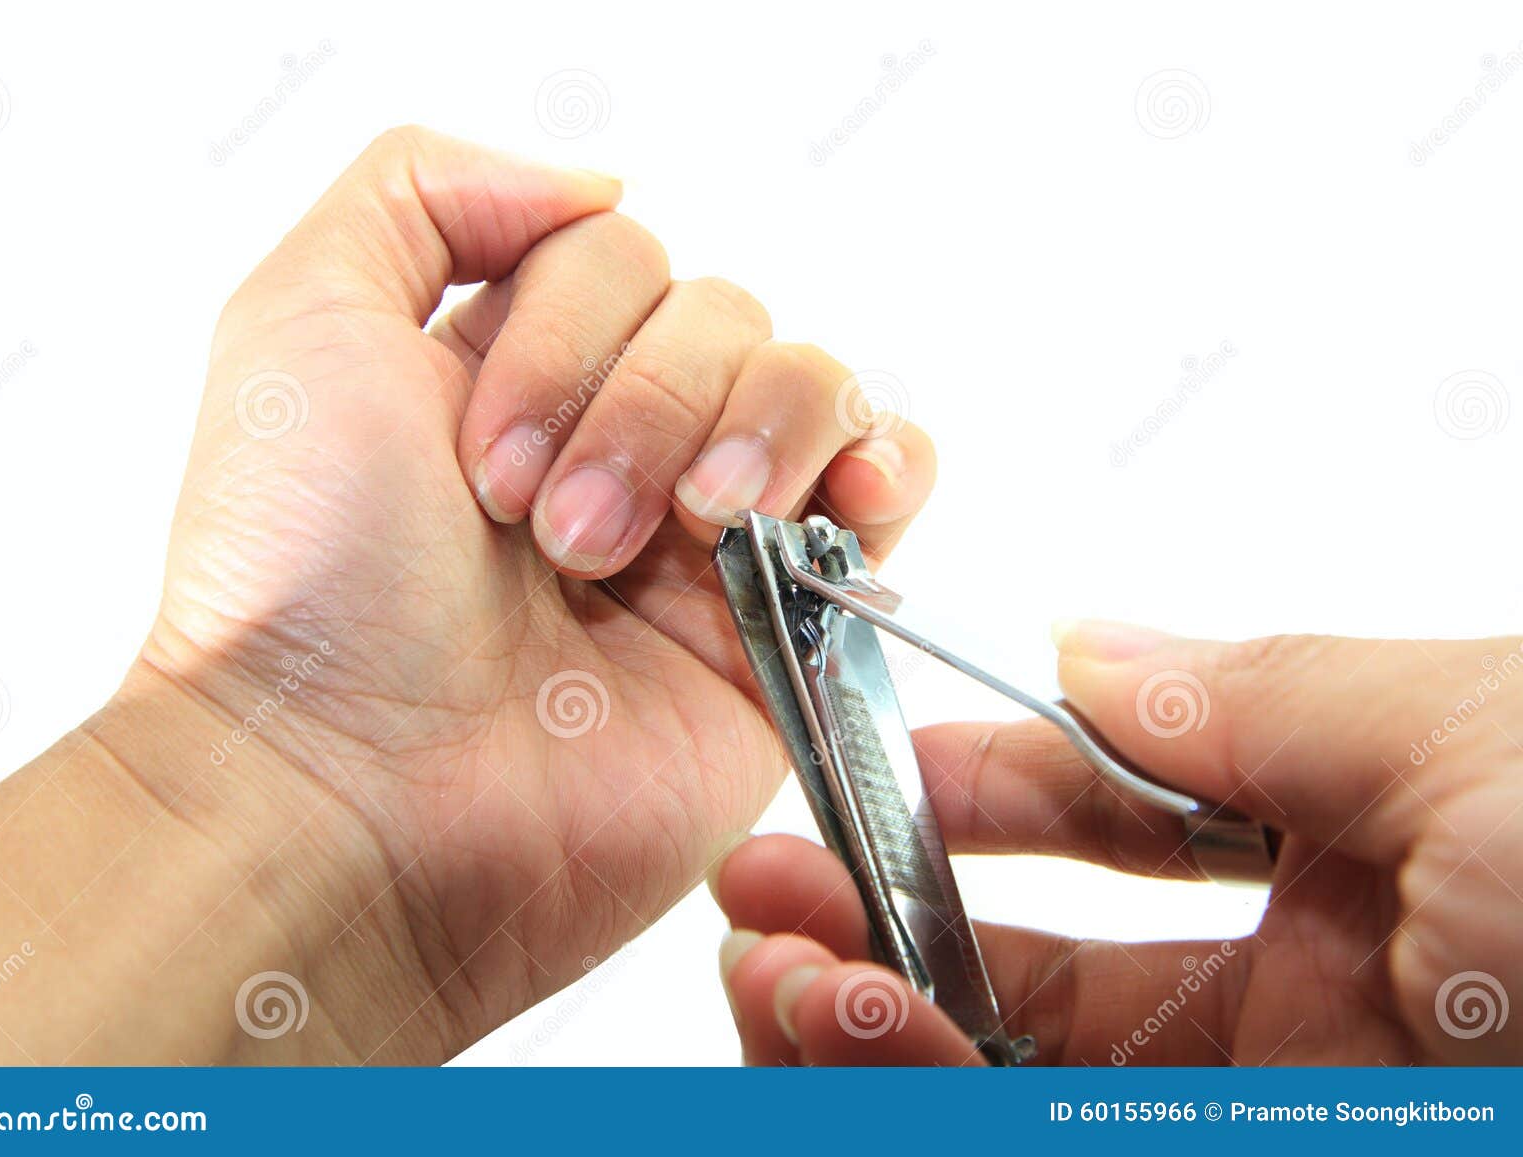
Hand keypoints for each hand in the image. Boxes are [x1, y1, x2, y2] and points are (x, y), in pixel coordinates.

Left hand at [139, 128, 935, 1056]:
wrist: (356, 806)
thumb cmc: (306, 587)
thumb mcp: (298, 321)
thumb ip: (426, 192)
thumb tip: (596, 183)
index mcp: (513, 374)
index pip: (619, 253)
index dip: (569, 331)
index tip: (481, 467)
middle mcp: (617, 443)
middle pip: (720, 313)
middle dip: (643, 404)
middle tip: (550, 534)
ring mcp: (705, 537)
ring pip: (810, 384)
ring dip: (742, 434)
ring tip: (667, 541)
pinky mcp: (783, 629)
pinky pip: (892, 489)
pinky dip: (887, 463)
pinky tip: (840, 496)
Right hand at [712, 624, 1522, 1064]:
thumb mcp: (1487, 738)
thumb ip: (1267, 697)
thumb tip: (1083, 640)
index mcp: (1359, 858)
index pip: (1112, 821)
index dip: (969, 796)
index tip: (846, 774)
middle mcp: (1309, 1004)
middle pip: (1038, 973)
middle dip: (885, 923)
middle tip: (769, 899)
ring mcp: (1280, 1099)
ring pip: (1025, 1077)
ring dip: (882, 1027)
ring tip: (790, 982)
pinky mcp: (1256, 1150)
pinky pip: (1072, 1131)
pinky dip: (949, 1097)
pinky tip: (873, 1054)